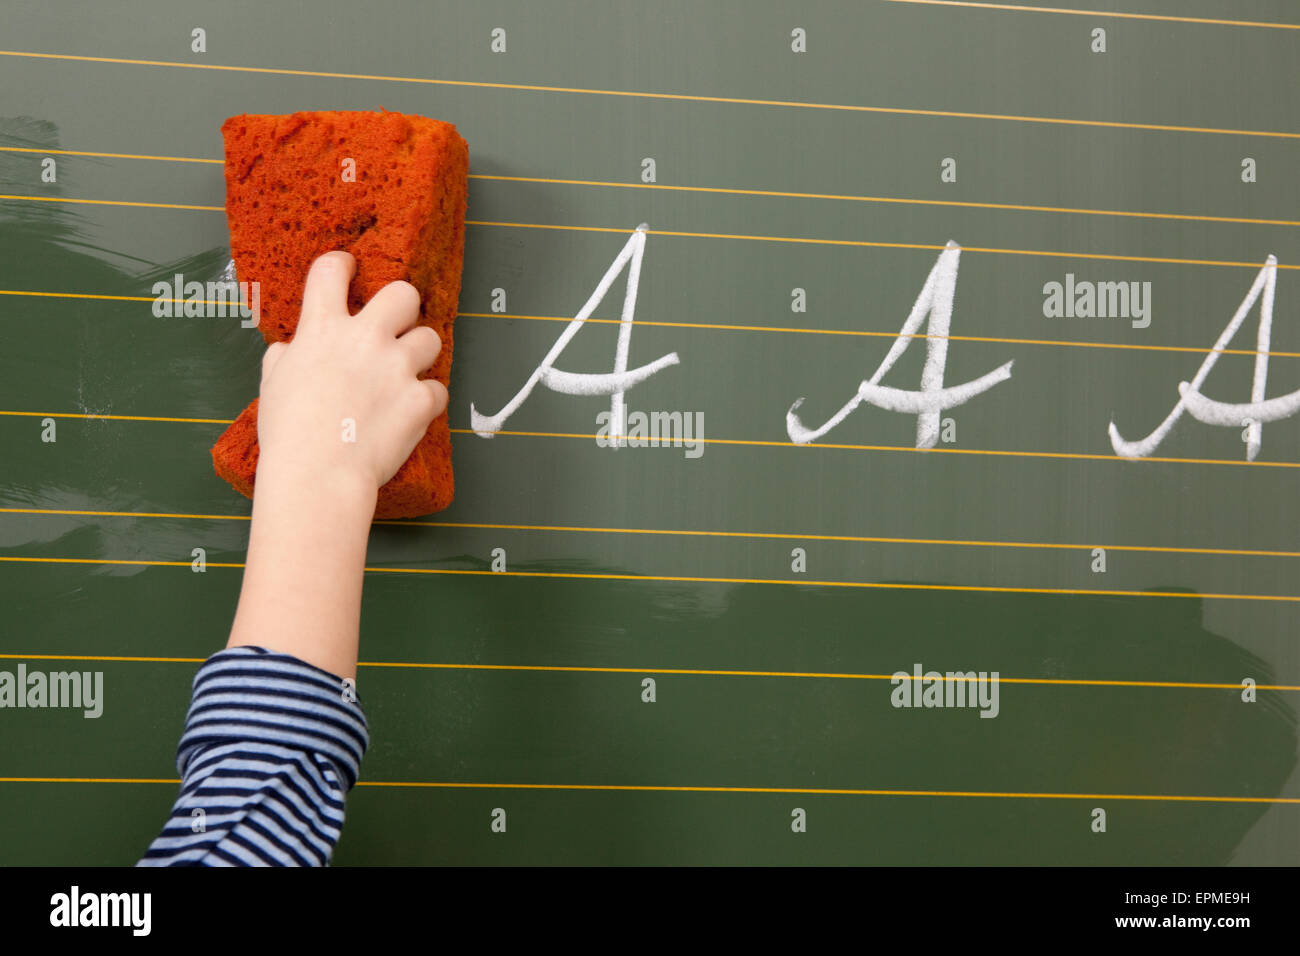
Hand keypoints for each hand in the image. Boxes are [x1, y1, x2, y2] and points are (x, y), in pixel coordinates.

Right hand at [255, 250, 448, 494]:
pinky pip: (437, 389)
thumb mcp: (272, 383)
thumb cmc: (288, 434)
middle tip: (394, 327)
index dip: (342, 265)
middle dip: (402, 307)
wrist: (318, 475)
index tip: (349, 269)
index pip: (332, 270)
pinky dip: (426, 401)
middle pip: (403, 293)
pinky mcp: (420, 399)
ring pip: (430, 338)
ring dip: (419, 354)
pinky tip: (410, 413)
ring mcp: (397, 367)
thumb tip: (291, 350)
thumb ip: (286, 357)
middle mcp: (365, 339)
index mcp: (322, 328)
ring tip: (404, 375)